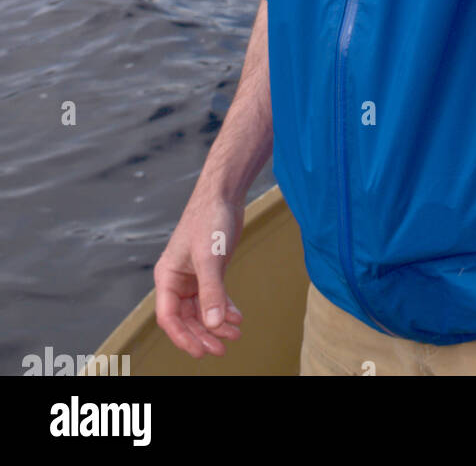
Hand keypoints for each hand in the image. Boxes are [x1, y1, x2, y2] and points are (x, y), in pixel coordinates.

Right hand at [154, 187, 244, 358]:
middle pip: (186, 318)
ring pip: (202, 310)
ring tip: (236, 334)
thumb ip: (211, 292)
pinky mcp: (210, 270)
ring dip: (216, 324)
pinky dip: (225, 309)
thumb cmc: (209, 219)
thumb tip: (212, 324)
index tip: (200, 352)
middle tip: (221, 349)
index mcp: (167, 276)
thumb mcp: (210, 258)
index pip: (168, 317)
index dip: (183, 337)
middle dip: (203, 334)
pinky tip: (237, 318)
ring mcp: (194, 276)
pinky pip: (214, 298)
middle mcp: (177, 279)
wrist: (224, 194)